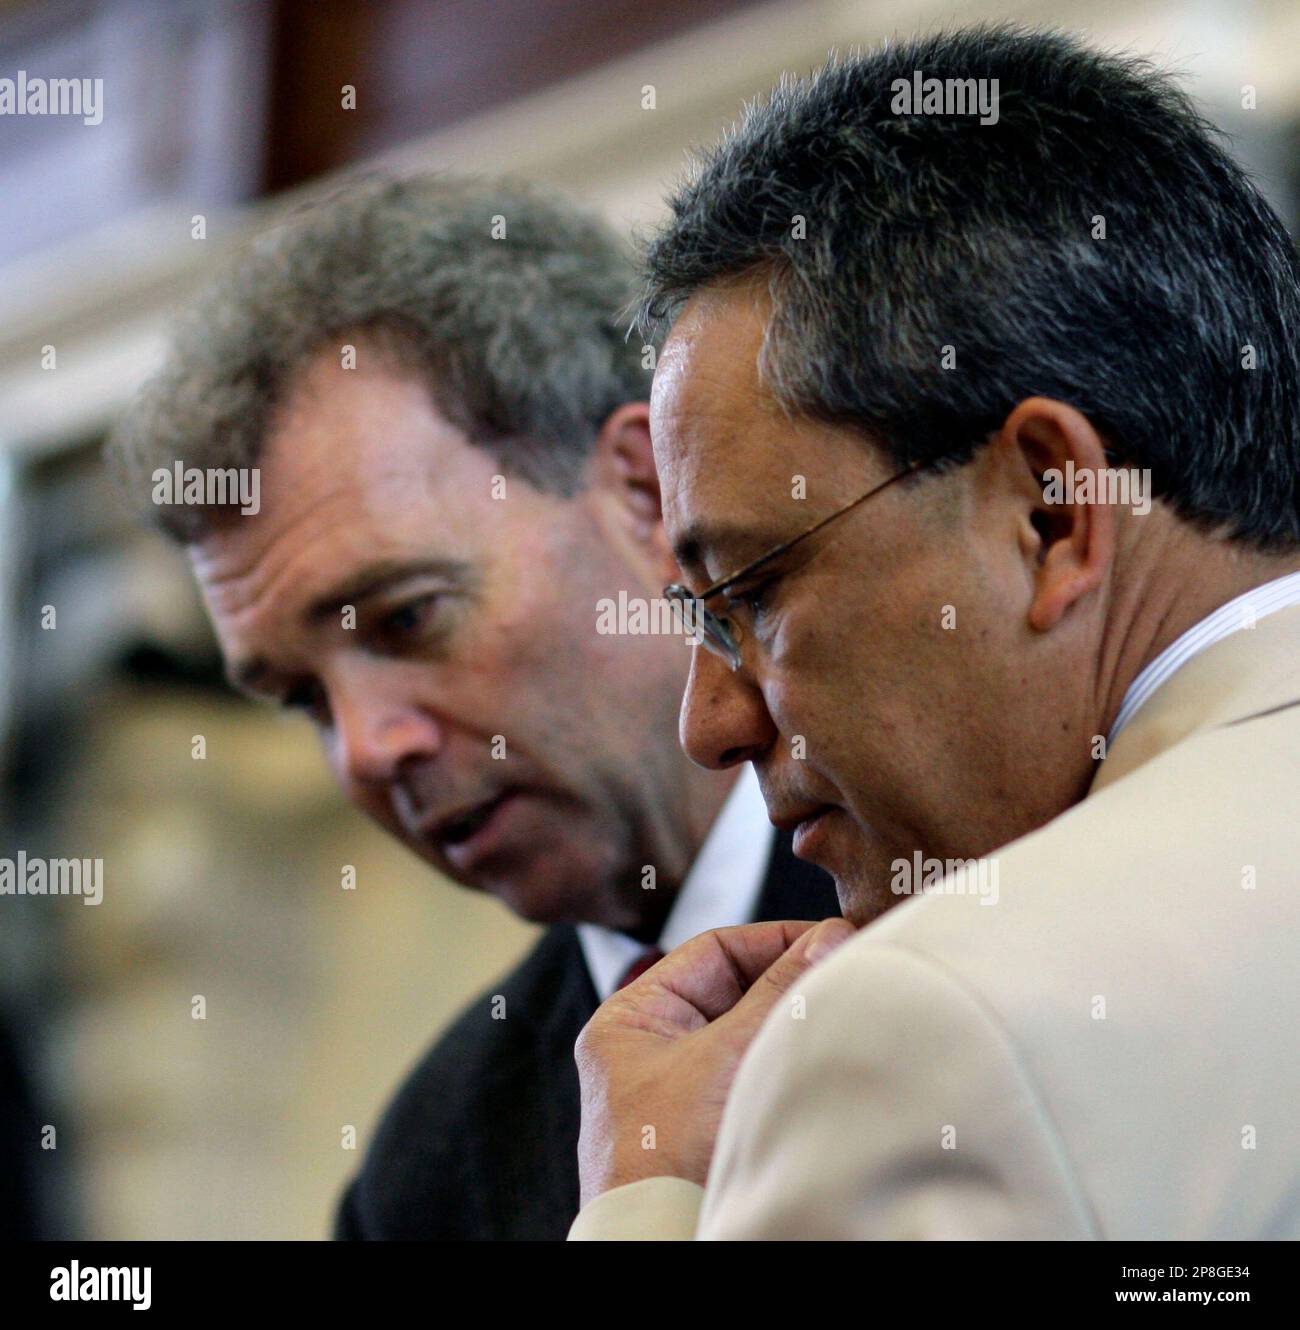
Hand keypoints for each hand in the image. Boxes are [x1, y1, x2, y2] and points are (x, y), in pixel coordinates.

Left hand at [575, 915, 855, 1204]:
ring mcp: (681, 1094)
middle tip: (847, 971)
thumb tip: (829, 936)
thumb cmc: (666, 1154)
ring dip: (793, 1023)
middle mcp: (652, 1050)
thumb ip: (778, 991)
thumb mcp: (724, 1055)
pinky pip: (755, 1076)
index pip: (714, 952)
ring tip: (841, 1008)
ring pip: (750, 1035)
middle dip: (790, 982)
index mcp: (631, 1019)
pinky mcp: (709, 1131)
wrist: (661, 1242)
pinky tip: (823, 1054)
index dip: (775, 940)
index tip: (832, 938)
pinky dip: (787, 1062)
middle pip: (736, 992)